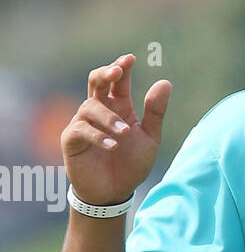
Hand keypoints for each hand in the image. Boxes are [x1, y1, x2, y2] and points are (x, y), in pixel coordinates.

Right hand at [61, 54, 169, 206]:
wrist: (115, 192)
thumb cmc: (131, 164)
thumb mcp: (150, 138)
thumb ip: (155, 112)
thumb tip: (165, 82)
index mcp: (118, 106)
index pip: (118, 81)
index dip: (122, 67)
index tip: (130, 59)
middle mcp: (99, 110)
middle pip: (95, 81)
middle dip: (105, 73)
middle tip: (117, 71)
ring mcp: (83, 123)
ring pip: (90, 107)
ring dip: (109, 118)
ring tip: (124, 134)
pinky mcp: (71, 140)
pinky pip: (81, 130)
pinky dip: (98, 136)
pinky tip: (113, 146)